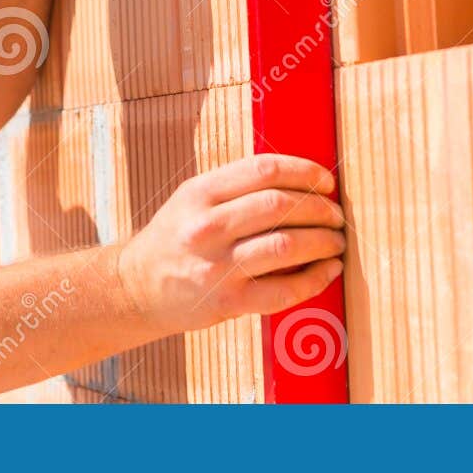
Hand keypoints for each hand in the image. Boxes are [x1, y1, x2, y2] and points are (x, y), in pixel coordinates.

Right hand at [116, 154, 345, 334]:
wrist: (137, 289)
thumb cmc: (176, 238)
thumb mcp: (193, 199)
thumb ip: (236, 187)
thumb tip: (301, 180)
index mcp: (200, 193)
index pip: (263, 170)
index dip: (304, 171)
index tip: (326, 180)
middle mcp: (206, 227)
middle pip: (279, 206)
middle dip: (320, 209)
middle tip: (336, 215)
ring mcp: (217, 267)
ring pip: (286, 246)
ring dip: (323, 242)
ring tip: (336, 242)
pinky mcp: (228, 302)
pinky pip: (284, 290)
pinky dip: (315, 279)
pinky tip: (328, 271)